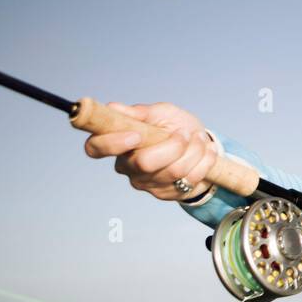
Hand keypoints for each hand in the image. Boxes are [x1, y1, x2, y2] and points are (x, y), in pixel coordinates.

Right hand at [82, 101, 219, 200]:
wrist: (200, 145)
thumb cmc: (175, 125)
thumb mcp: (161, 113)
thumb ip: (140, 112)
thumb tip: (113, 107)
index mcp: (117, 143)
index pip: (96, 148)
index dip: (113, 143)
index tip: (136, 135)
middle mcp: (127, 166)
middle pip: (144, 163)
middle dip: (173, 145)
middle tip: (185, 133)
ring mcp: (145, 183)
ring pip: (173, 171)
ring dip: (195, 151)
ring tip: (199, 138)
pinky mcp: (165, 193)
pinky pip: (189, 179)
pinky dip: (204, 161)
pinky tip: (206, 152)